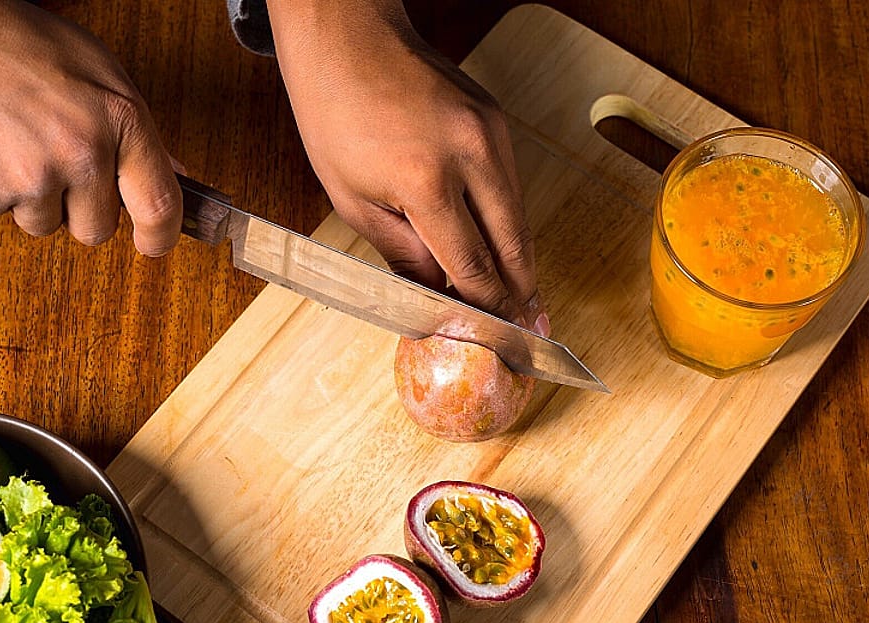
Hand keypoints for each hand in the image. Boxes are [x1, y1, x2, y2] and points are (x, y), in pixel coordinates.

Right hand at [0, 0, 181, 255]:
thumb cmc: (12, 44)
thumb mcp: (94, 69)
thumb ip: (133, 129)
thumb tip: (174, 175)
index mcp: (119, 118)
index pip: (159, 204)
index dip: (159, 235)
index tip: (152, 242)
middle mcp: (81, 151)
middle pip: (97, 230)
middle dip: (78, 209)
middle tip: (51, 159)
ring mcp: (31, 176)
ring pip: (44, 226)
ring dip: (29, 198)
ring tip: (9, 141)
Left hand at [266, 0, 546, 331]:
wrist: (347, 38)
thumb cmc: (335, 114)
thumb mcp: (353, 200)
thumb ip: (404, 253)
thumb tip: (441, 296)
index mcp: (427, 181)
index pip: (472, 266)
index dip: (488, 309)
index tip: (500, 338)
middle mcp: (471, 154)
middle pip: (513, 245)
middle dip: (522, 293)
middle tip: (533, 331)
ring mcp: (492, 132)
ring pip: (518, 215)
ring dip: (519, 260)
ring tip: (522, 300)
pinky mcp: (496, 120)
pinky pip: (510, 185)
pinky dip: (507, 221)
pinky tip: (503, 249)